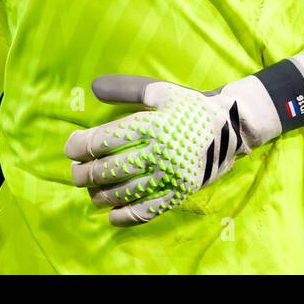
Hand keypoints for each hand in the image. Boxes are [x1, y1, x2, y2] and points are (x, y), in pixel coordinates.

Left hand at [64, 74, 254, 226]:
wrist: (232, 126)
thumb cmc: (189, 105)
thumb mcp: (159, 90)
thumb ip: (126, 89)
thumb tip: (93, 88)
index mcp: (152, 124)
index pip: (104, 140)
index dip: (80, 146)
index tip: (71, 148)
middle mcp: (160, 152)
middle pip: (110, 169)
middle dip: (85, 174)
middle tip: (75, 174)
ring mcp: (171, 176)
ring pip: (125, 192)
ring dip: (101, 195)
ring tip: (92, 193)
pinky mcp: (181, 193)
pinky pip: (148, 211)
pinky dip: (126, 216)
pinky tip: (112, 215)